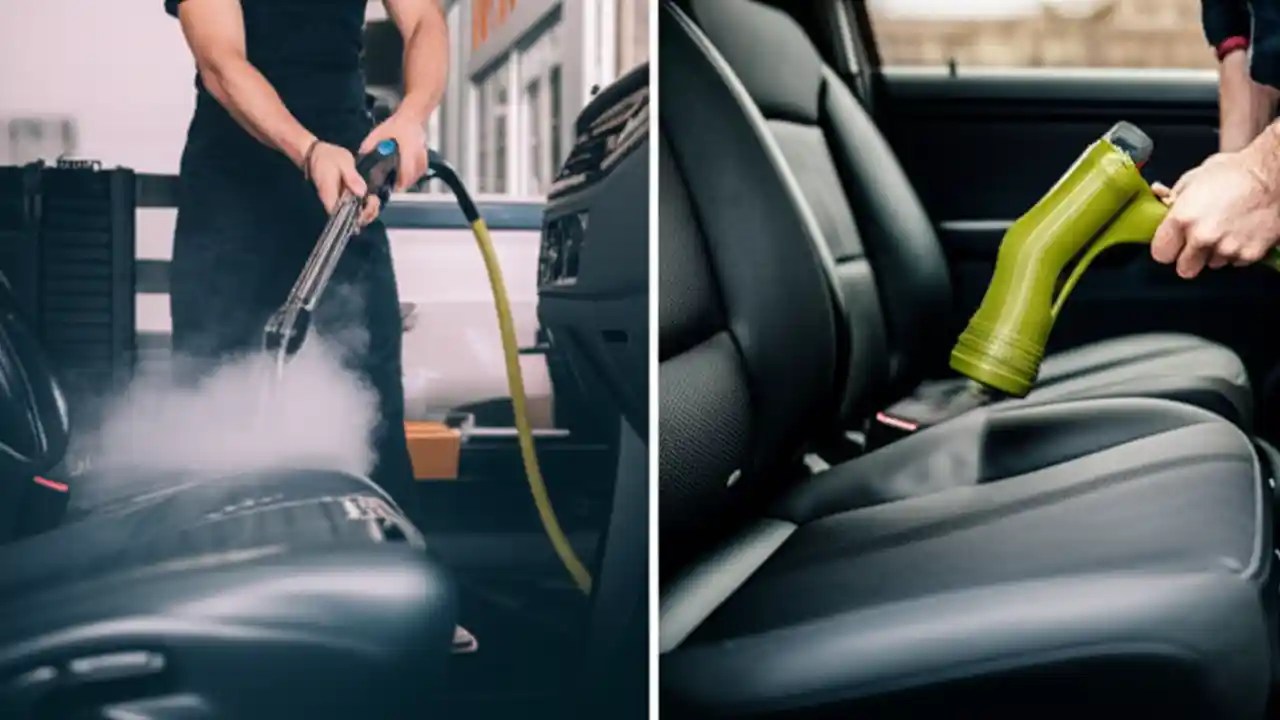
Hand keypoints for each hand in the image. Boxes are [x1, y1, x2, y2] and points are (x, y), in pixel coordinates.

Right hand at [306, 141, 367, 215]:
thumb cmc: (328, 158)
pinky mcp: (342, 201)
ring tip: (374, 199)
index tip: (370, 202)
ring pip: (354, 217)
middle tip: (374, 199)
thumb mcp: (343, 162)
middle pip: (351, 220)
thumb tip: (362, 192)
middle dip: (368, 213)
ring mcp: (338, 204)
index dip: (359, 215)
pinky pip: (354, 210)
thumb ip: (352, 177)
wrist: (317, 154)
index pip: (343, 215)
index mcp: (331, 196)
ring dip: (368, 212)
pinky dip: (364, 208)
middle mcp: (333, 204)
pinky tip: (370, 200)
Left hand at [359, 112, 428, 193]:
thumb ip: (371, 143)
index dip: (402, 180)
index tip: (395, 186)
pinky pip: (423, 167)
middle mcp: (417, 153)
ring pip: (420, 172)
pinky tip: (410, 175)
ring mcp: (422, 153)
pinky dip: (417, 173)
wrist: (412, 115)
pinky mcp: (425, 153)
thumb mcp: (380, 132)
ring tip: (402, 182)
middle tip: (396, 187)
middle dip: (406, 183)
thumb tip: (361, 153)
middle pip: (415, 174)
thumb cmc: (397, 124)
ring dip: (412, 179)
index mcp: (407, 148)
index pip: (407, 169)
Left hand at [1151, 143, 1279, 277]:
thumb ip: (1175, 199)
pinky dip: (1237, 251)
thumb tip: (1163, 206)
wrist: (1273, 173)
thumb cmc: (1234, 171)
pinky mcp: (1250, 253)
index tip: (1172, 244)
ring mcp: (1227, 248)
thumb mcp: (1194, 178)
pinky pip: (1235, 261)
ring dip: (1214, 253)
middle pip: (1185, 269)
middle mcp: (1202, 237)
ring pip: (1212, 265)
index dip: (1167, 249)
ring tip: (1225, 230)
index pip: (1161, 254)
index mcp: (1182, 219)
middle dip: (1189, 258)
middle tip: (1197, 243)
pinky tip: (1241, 232)